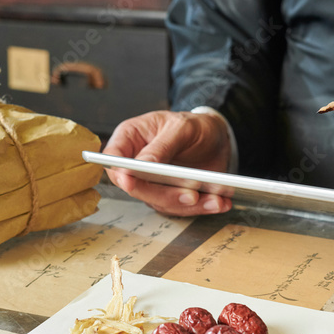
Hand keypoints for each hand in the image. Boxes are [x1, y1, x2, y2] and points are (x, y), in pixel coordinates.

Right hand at [103, 110, 232, 216]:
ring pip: (160, 202)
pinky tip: (219, 202)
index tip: (130, 181)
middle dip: (164, 194)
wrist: (216, 138)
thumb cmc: (194, 126)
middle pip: (137, 187)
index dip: (119, 173)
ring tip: (214, 199)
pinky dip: (202, 207)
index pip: (114, 158)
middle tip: (190, 194)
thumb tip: (142, 165)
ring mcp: (152, 183)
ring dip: (188, 205)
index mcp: (131, 138)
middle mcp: (137, 164)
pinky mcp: (170, 195)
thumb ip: (161, 146)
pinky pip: (180, 207)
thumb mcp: (181, 127)